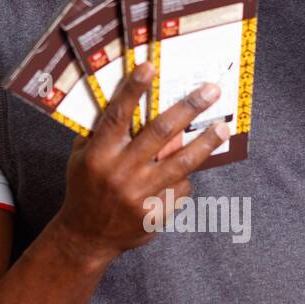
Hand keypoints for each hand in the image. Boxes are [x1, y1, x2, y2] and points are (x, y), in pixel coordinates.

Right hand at [51, 61, 226, 264]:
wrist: (86, 237)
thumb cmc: (84, 189)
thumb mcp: (81, 158)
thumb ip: (100, 133)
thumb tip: (126, 102)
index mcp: (100, 154)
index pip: (118, 116)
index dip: (134, 90)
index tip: (151, 66)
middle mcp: (121, 172)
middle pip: (160, 133)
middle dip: (188, 108)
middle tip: (211, 90)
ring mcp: (141, 194)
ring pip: (181, 162)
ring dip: (205, 142)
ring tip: (222, 126)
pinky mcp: (155, 213)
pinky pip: (179, 188)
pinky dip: (184, 178)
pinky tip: (186, 173)